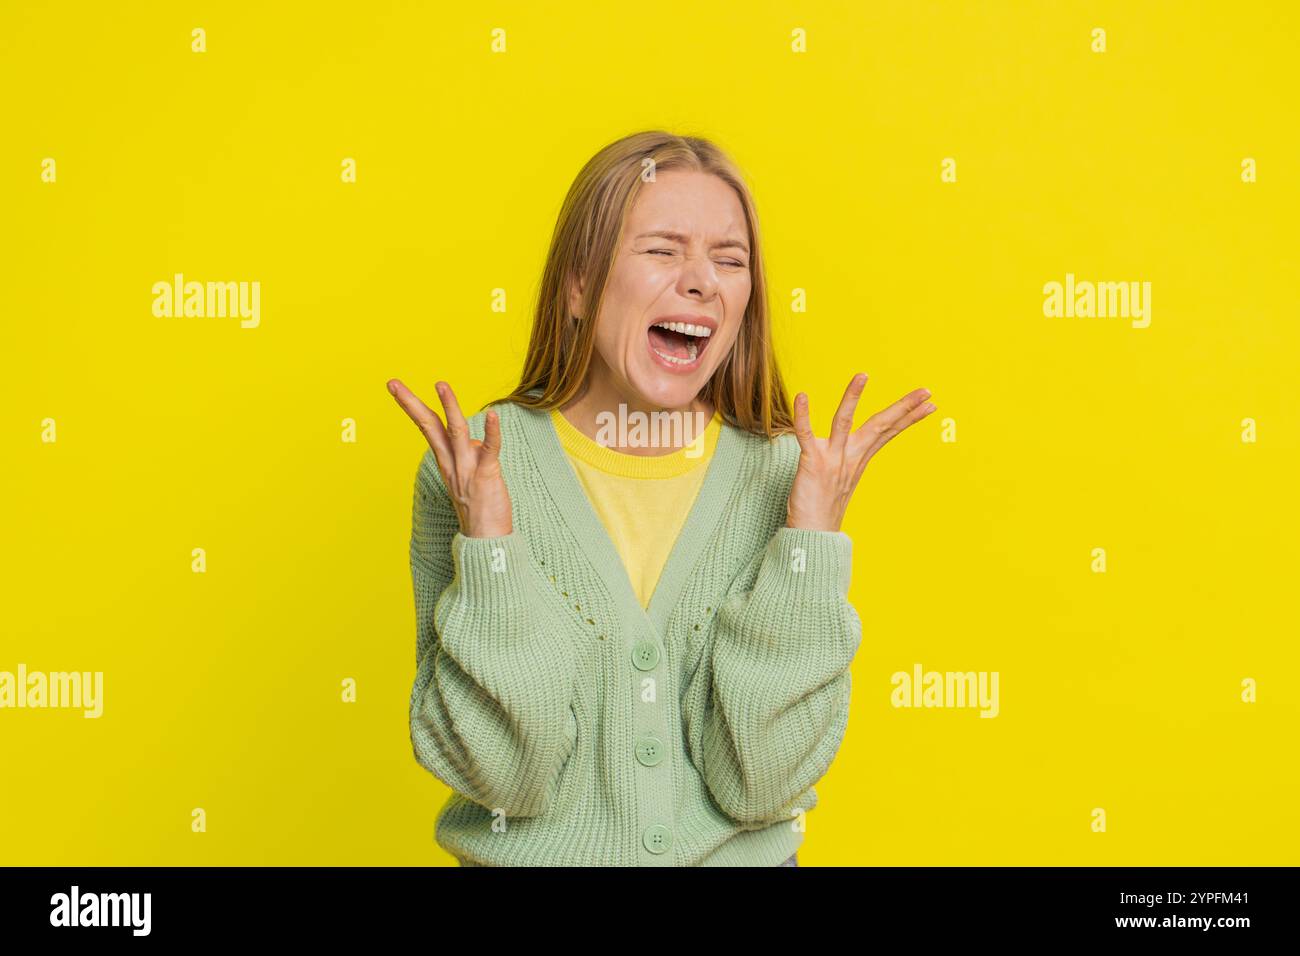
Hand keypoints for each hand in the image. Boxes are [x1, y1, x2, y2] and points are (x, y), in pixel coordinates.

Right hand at [387, 378, 513, 537]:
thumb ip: (471, 454)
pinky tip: (493, 415)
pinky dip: (492, 432)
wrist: (486, 539)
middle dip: (411, 403)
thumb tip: (478, 439)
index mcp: (446, 461)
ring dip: (449, 407)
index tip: (395, 387)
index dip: (411, 405)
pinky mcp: (486, 475)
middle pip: (429, 426)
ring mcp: (467, 469)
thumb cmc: (480, 508)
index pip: (426, 427)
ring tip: (440, 385)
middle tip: (393, 383)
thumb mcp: (469, 476)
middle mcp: (452, 462)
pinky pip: (490, 449)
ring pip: (456, 432)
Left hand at [786, 373, 934, 531]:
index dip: (909, 417)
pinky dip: (803, 415)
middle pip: (880, 426)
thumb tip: (857, 447)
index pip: (889, 432)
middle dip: (903, 407)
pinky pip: (806, 435)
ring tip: (862, 375)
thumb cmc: (822, 508)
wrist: (813, 537)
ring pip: (844, 422)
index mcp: (859, 459)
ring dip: (852, 397)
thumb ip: (850, 458)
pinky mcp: (812, 464)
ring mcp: (833, 460)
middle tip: (926, 391)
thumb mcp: (843, 478)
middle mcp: (851, 458)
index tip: (930, 404)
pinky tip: (801, 396)